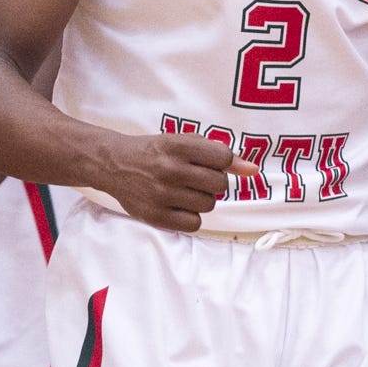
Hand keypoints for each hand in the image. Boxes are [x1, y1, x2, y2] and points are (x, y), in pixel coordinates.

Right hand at [89, 131, 259, 232]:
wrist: (114, 164)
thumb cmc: (156, 152)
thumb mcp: (183, 142)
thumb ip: (219, 154)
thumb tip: (253, 170)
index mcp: (177, 145)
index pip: (223, 157)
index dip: (222, 161)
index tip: (208, 162)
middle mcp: (169, 169)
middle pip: (220, 184)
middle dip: (213, 181)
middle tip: (194, 177)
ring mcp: (161, 194)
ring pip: (209, 204)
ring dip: (202, 199)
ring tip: (184, 190)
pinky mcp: (155, 216)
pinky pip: (194, 224)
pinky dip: (191, 216)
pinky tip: (178, 205)